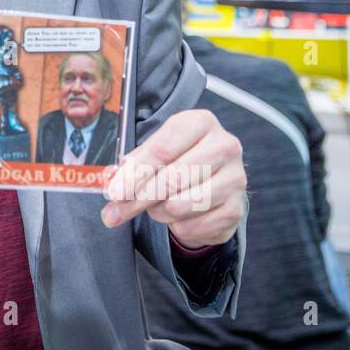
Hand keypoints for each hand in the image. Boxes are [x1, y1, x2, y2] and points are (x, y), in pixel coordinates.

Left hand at [101, 109, 245, 249]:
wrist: (213, 181)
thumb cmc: (179, 159)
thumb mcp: (155, 151)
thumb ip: (133, 165)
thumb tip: (113, 184)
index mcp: (201, 122)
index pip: (162, 149)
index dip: (134, 174)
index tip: (115, 192)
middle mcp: (224, 146)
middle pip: (171, 179)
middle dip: (138, 199)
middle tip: (117, 211)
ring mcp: (235, 179)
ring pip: (180, 205)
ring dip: (159, 212)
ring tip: (157, 206)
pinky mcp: (237, 209)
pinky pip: (193, 226)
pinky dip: (177, 227)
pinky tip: (178, 216)